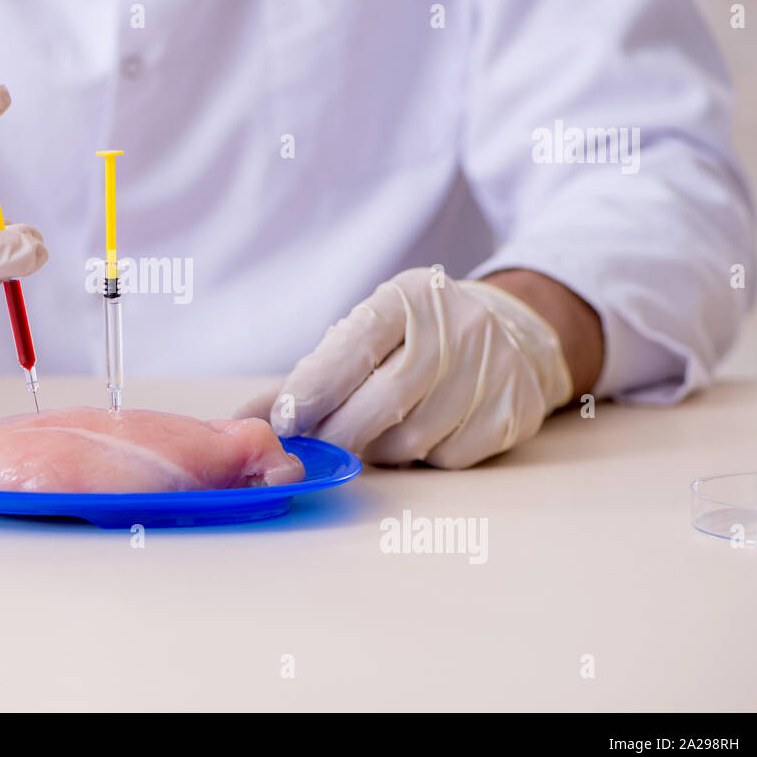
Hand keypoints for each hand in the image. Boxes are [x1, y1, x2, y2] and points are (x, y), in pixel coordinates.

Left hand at [236, 268, 575, 467]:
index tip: (285, 421)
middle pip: (385, 399)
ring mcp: (492, 367)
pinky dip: (422, 459)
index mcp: (407, 297)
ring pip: (413, 437)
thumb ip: (304, 377)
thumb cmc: (412, 339)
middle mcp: (458, 325)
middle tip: (314, 449)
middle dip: (338, 433)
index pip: (355, 344)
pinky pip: (448, 457)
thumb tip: (242, 423)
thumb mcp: (361, 336)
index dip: (315, 387)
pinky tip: (419, 435)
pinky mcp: (514, 409)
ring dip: (379, 449)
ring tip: (373, 434)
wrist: (508, 331)